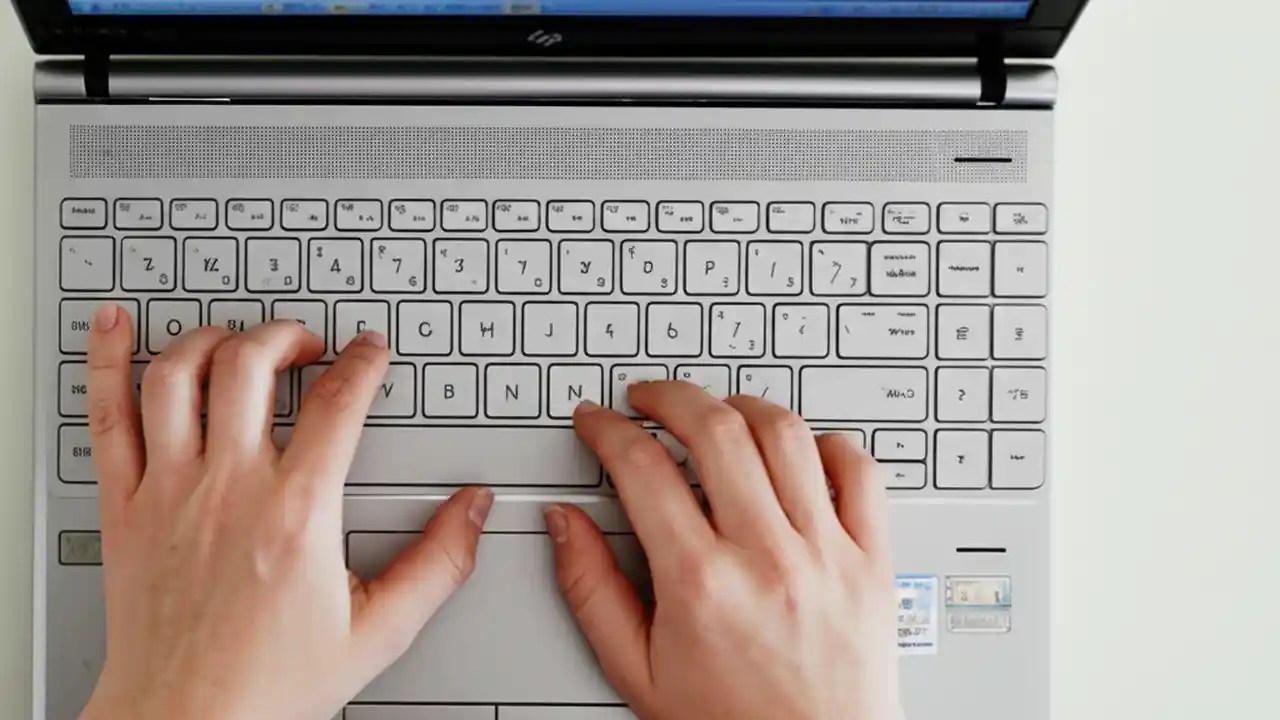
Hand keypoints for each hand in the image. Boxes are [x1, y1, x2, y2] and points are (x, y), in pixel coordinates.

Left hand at [79, 305, 492, 719]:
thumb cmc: (268, 686)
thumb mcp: (378, 630)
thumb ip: (438, 563)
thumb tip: (473, 511)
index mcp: (296, 513)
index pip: (338, 403)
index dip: (363, 363)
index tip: (369, 353)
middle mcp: (228, 489)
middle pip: (252, 364)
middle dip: (287, 336)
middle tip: (306, 346)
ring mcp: (168, 491)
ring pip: (179, 374)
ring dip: (213, 339)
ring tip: (238, 342)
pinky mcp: (123, 507)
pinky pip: (106, 417)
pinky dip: (108, 361)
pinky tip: (117, 327)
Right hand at [546, 383, 901, 719]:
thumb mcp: (637, 670)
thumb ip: (592, 589)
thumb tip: (565, 524)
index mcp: (701, 585)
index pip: (642, 468)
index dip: (607, 429)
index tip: (597, 422)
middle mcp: (767, 557)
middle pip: (715, 429)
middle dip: (669, 396)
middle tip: (648, 399)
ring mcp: (827, 552)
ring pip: (786, 434)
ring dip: (742, 406)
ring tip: (717, 414)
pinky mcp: (871, 558)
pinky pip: (860, 471)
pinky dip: (827, 444)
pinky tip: (798, 452)